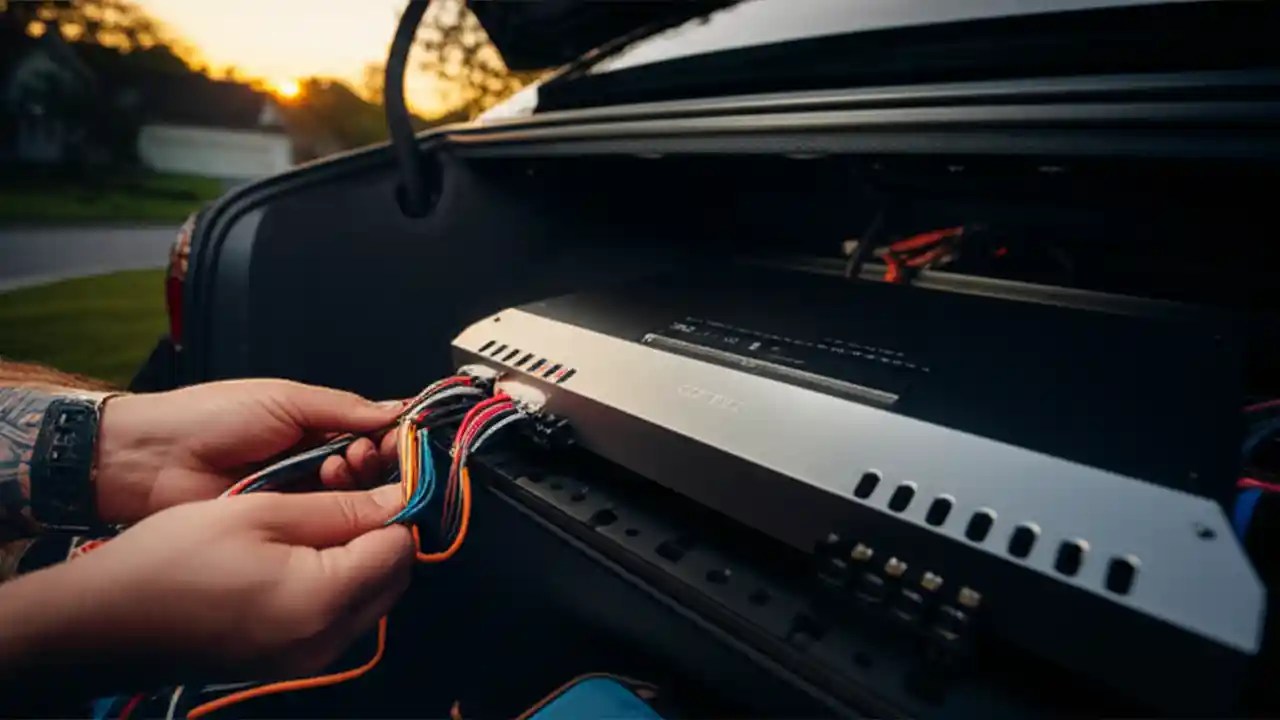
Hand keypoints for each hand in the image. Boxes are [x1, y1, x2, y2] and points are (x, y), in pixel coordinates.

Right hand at [0, 485, 412, 690]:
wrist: (100, 624)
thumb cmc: (171, 558)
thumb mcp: (261, 511)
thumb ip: (339, 508)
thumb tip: (399, 498)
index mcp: (323, 600)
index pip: (399, 548)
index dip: (398, 506)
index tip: (381, 476)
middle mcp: (326, 641)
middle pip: (392, 578)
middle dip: (385, 533)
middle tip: (351, 492)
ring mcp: (308, 660)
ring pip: (370, 599)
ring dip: (362, 558)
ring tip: (321, 519)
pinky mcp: (289, 666)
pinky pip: (339, 620)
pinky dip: (338, 585)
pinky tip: (303, 555)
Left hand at [95, 380, 403, 524]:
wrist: (149, 460)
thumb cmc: (208, 417)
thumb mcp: (283, 399)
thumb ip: (341, 407)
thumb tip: (397, 411)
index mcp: (314, 424)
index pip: (371, 434)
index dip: (390, 438)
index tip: (400, 440)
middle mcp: (312, 461)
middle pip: (368, 469)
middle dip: (374, 462)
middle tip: (361, 458)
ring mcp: (298, 496)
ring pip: (350, 497)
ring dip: (353, 484)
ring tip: (335, 471)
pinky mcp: (282, 527)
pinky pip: (322, 524)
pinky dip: (333, 513)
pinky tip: (329, 499)